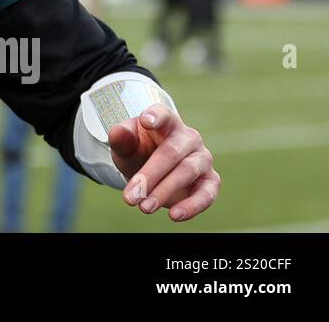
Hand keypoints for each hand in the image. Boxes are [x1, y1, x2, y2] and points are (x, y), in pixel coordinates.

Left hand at [108, 102, 219, 222]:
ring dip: (164, 191)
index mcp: (167, 122)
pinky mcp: (211, 181)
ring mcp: (202, 159)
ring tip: (144, 207)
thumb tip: (118, 132)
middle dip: (150, 175)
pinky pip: (206, 194)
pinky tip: (175, 215)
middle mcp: (188, 138)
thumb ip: (121, 138)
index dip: (155, 116)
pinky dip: (192, 206)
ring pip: (187, 172)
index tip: (145, 121)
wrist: (152, 170)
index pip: (162, 114)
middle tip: (131, 196)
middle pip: (171, 152)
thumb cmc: (139, 151)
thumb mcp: (126, 146)